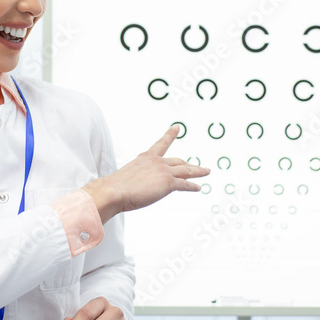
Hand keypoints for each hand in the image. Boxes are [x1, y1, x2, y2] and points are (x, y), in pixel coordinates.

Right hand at [83, 125, 209, 221]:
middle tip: (195, 166)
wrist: (113, 191)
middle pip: (178, 161)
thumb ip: (130, 181)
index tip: (177, 128)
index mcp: (145, 157)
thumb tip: (122, 190)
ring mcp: (163, 171)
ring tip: (206, 171)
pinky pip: (185, 184)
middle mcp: (156, 161)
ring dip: (198, 171)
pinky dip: (193, 186)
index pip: (161, 144)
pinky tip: (199, 187)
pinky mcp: (168, 183)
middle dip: (188, 164)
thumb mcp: (123, 179)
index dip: (170, 135)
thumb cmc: (112, 188)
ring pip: (186, 170)